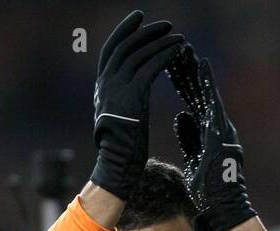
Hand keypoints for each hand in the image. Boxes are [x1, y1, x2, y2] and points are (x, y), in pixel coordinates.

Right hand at [89, 10, 183, 200]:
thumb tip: (130, 92)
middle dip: (146, 32)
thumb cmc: (121, 148)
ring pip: (139, 54)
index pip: (111, 50)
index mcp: (101, 87)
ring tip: (177, 36)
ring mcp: (116, 88)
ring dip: (159, 42)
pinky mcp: (131, 95)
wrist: (116, 164)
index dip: (124, 31)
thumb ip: (121, 99)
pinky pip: (150, 67)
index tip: (139, 18)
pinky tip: (178, 49)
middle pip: (125, 46)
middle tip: (165, 24)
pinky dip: (165, 55)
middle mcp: (106, 83)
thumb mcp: (117, 117)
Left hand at [167, 46, 256, 230]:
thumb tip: (182, 118)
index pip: (193, 102)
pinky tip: (199, 65)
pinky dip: (206, 83)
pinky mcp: (222, 132)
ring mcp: (222, 128)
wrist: (225, 209)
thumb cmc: (210, 192)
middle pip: (199, 93)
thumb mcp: (194, 160)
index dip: (183, 83)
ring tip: (185, 50)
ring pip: (205, 93)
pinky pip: (212, 103)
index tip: (172, 66)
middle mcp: (218, 126)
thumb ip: (189, 138)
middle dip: (187, 72)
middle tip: (177, 49)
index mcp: (209, 133)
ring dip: (194, 71)